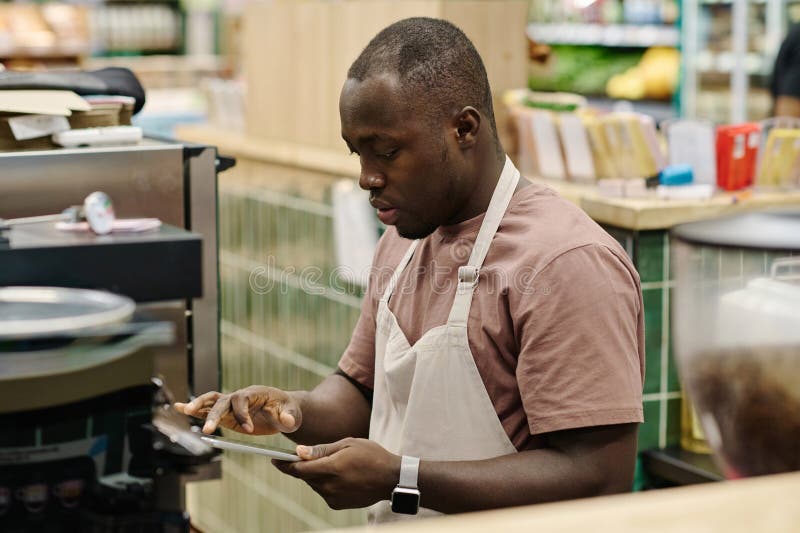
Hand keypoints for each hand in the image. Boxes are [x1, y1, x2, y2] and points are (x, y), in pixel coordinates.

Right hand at [174, 385, 301, 435]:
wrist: (284, 411)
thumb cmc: (288, 410)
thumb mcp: (292, 414)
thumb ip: (289, 417)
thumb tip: (287, 422)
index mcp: (255, 393)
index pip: (242, 399)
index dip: (242, 414)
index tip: (248, 429)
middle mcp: (241, 396)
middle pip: (223, 401)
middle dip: (214, 413)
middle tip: (208, 429)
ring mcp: (232, 405)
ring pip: (212, 401)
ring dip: (199, 405)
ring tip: (184, 410)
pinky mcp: (228, 415)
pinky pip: (210, 410)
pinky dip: (196, 410)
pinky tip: (180, 409)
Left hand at [273, 438, 400, 509]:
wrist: (392, 479)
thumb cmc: (372, 456)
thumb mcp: (348, 444)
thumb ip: (322, 449)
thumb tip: (299, 452)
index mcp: (332, 468)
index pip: (299, 469)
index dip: (284, 464)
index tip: (273, 459)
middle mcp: (330, 486)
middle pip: (306, 477)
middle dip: (303, 466)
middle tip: (306, 455)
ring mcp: (334, 497)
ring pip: (314, 484)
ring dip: (316, 474)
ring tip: (332, 464)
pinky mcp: (338, 504)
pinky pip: (324, 492)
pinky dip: (326, 483)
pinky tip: (339, 475)